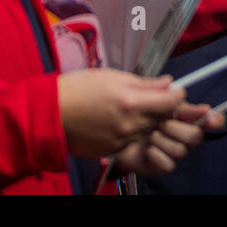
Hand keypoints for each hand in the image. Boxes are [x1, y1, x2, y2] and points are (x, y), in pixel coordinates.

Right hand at [57, 70, 184, 157]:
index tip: (176, 91)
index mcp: (131, 101)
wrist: (49, 114)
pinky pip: (132, 141)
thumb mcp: (112, 76)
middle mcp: (130, 124)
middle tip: (158, 99)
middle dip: (164, 108)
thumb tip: (167, 83)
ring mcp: (121, 140)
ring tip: (136, 109)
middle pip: (162, 118)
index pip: (170, 102)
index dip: (177, 95)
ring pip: (148, 131)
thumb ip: (143, 82)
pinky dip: (133, 131)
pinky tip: (121, 121)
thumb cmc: (79, 88)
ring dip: (150, 121)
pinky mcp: (112, 150)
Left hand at [111, 101, 224, 178]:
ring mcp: (174, 151)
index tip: (210, 116)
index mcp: (185, 117)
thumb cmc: (134, 117)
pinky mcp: (163, 166)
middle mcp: (183, 135)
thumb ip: (163, 96)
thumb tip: (178, 89)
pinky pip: (167, 163)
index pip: (210, 119)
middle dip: (177, 128)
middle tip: (161, 122)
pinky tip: (146, 148)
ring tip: (149, 135)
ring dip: (162, 140)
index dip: (214, 119)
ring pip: (181, 150)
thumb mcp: (148, 102)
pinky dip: (155, 153)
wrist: (114, 135)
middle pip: (196, 136)